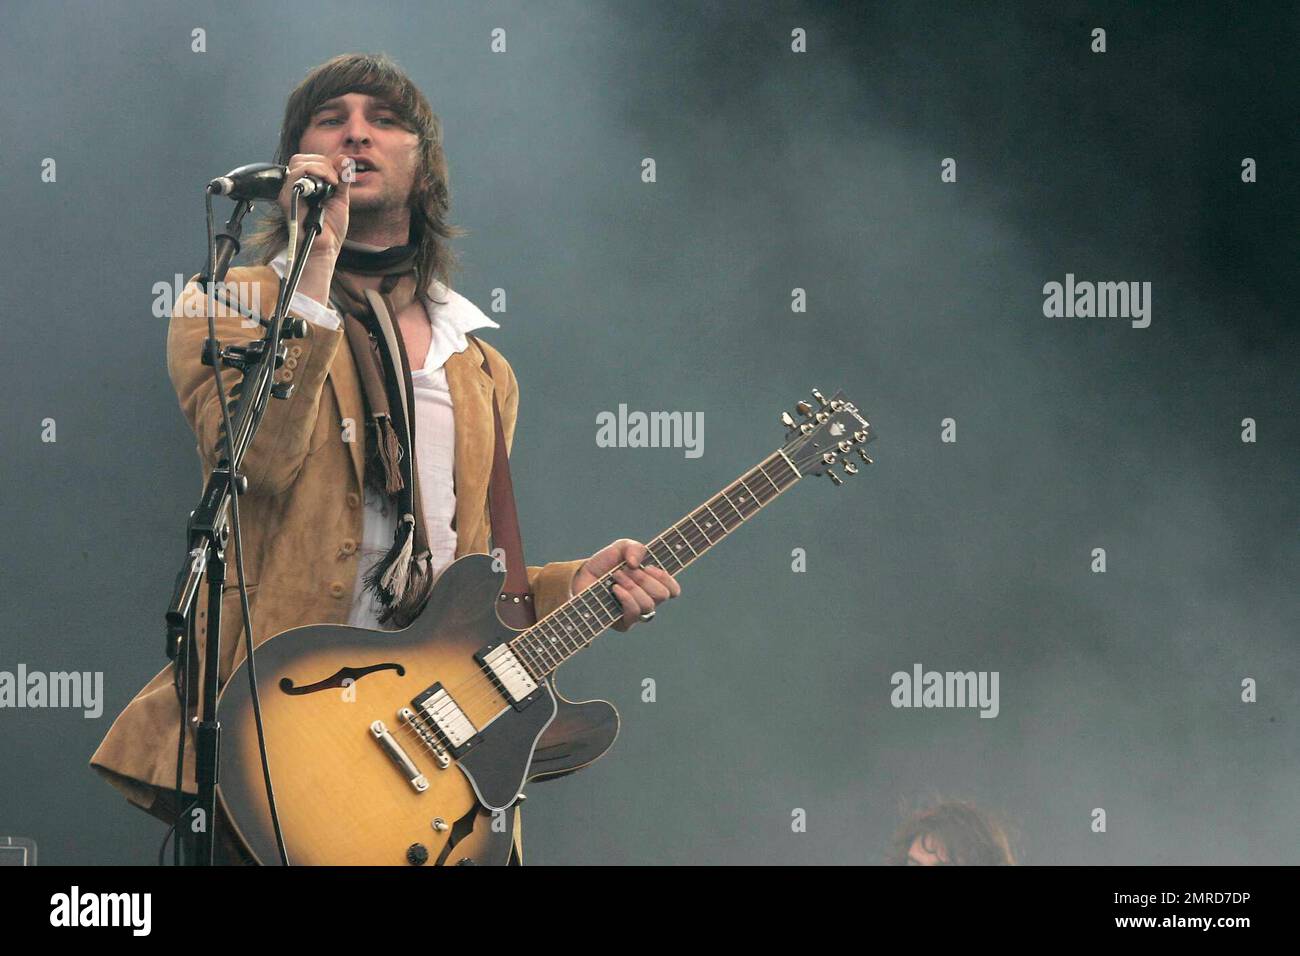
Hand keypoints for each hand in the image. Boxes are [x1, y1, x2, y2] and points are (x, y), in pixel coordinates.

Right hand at [276, 153, 351, 299]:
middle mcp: (295, 188)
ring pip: (298, 163)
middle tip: (336, 179)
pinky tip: (328, 183)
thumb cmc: (331, 229)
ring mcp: (289, 192)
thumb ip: (342, 179)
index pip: (310, 161)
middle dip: (323, 162)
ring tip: (333, 182)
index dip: (327, 163)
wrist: (326, 248)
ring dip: (321, 167)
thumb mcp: (341, 198)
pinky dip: (314, 171)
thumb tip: (344, 158)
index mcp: (305, 187)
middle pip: (301, 158)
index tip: (340, 177)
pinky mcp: (287, 198)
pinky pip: (295, 174)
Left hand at [571, 539, 680, 632]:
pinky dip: (625, 597)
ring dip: (632, 586)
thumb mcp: (622, 547)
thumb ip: (635, 548)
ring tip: (616, 576)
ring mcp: (636, 613)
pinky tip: (615, 588)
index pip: (673, 590)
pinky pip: (633, 614)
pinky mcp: (623, 623)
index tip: (649, 567)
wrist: (583, 575)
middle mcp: (648, 601)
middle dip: (644, 579)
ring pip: (647, 604)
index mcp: (653, 584)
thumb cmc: (606, 563)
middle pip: (662, 595)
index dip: (666, 578)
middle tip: (627, 569)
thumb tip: (636, 564)